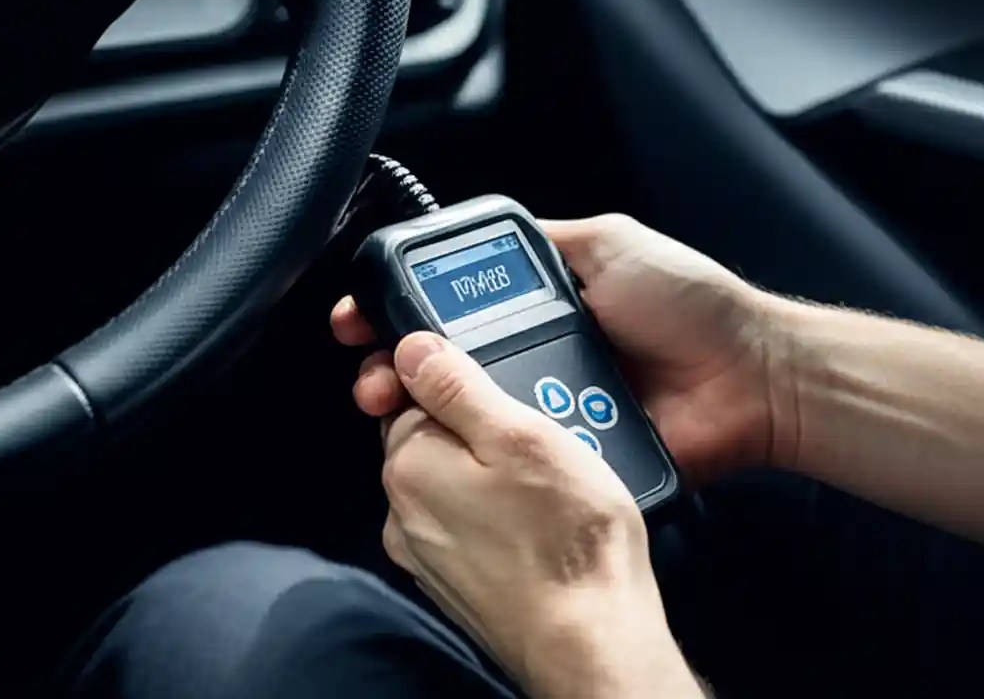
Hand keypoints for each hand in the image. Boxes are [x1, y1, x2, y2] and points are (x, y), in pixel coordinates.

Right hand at [333, 213, 776, 484]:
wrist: (750, 378)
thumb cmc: (691, 305)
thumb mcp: (609, 244)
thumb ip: (548, 239)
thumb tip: (486, 237)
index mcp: (535, 308)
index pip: (448, 309)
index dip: (398, 309)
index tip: (362, 314)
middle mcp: (530, 356)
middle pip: (441, 365)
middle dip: (389, 364)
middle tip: (369, 368)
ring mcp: (544, 405)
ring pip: (463, 412)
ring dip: (416, 408)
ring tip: (388, 402)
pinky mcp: (563, 449)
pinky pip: (509, 451)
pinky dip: (473, 450)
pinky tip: (441, 442)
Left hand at [376, 332, 701, 697]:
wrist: (589, 643)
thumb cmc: (565, 540)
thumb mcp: (521, 436)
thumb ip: (457, 387)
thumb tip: (410, 349)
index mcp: (409, 463)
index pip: (410, 393)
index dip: (455, 379)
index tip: (500, 385)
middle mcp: (402, 510)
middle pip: (431, 438)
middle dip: (477, 427)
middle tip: (540, 432)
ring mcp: (425, 553)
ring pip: (452, 483)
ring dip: (489, 471)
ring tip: (551, 478)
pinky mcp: (455, 583)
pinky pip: (468, 525)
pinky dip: (496, 514)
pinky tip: (541, 520)